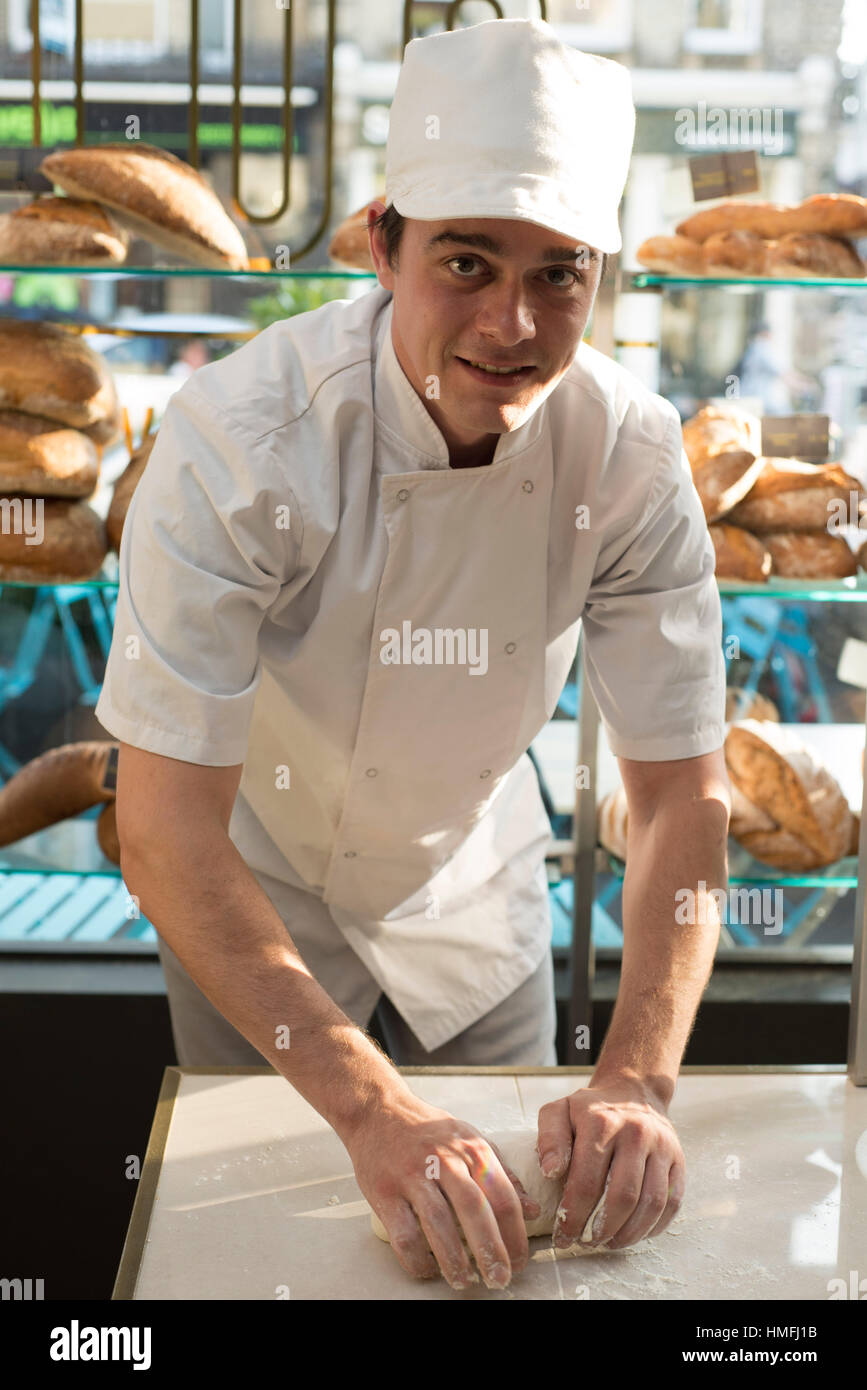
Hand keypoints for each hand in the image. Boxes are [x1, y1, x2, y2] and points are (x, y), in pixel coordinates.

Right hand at [345, 1089, 541, 1288]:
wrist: (378, 1112)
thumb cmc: (429, 1130)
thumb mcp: (470, 1139)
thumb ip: (502, 1173)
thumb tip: (533, 1209)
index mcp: (471, 1149)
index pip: (503, 1195)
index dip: (516, 1233)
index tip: (521, 1260)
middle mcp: (444, 1160)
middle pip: (474, 1210)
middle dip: (490, 1250)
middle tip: (500, 1279)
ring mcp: (413, 1175)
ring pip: (439, 1223)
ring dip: (454, 1260)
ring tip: (464, 1281)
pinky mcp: (385, 1191)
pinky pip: (404, 1233)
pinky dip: (417, 1258)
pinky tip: (427, 1268)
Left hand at [536, 1074, 684, 1250]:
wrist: (634, 1091)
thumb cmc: (591, 1110)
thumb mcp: (559, 1112)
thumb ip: (549, 1139)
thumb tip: (550, 1171)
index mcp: (602, 1123)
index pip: (587, 1181)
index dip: (573, 1216)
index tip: (563, 1235)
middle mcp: (636, 1134)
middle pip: (623, 1196)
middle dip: (602, 1229)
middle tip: (586, 1242)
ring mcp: (662, 1148)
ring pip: (651, 1203)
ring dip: (629, 1233)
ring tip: (608, 1242)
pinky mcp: (678, 1161)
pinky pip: (671, 1203)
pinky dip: (654, 1226)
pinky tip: (634, 1233)